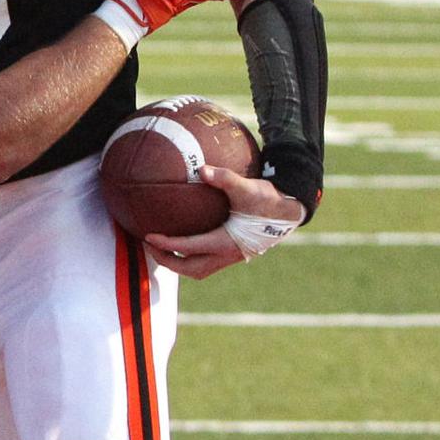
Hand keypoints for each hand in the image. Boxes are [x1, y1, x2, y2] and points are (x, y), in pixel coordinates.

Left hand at [145, 165, 302, 278]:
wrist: (291, 212)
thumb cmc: (268, 199)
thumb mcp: (248, 187)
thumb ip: (225, 179)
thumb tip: (201, 169)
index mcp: (226, 242)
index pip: (188, 248)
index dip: (166, 244)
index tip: (148, 236)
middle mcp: (227, 255)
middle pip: (190, 268)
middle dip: (167, 260)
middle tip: (150, 245)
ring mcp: (231, 258)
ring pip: (198, 270)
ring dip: (178, 262)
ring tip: (163, 247)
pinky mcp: (234, 254)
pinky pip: (207, 261)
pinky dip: (191, 255)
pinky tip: (184, 238)